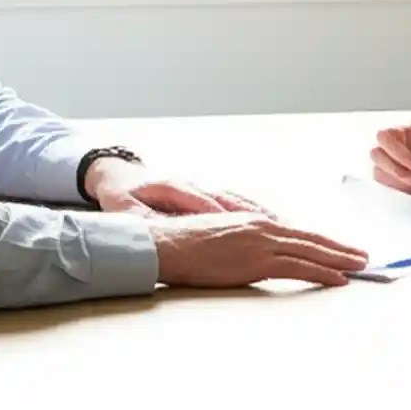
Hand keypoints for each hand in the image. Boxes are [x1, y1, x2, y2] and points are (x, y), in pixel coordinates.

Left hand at [86, 158, 270, 218]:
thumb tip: (145, 233)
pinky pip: (241, 205)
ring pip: (240, 202)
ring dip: (264, 215)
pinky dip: (261, 215)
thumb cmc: (123, 197)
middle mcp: (194, 185)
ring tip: (288, 229)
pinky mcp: (212, 196)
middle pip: (228, 200)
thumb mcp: (122, 210)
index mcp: (169, 187)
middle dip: (251, 215)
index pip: (196, 199)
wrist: (122, 176)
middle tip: (277, 229)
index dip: (214, 211)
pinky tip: (281, 225)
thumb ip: (137, 220)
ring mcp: (206, 189)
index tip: (233, 223)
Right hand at [151, 213, 369, 286]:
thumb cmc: (188, 243)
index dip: (322, 240)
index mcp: (257, 220)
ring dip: (340, 260)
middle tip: (363, 256)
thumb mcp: (224, 235)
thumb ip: (247, 240)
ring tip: (360, 266)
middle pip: (312, 239)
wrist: (169, 244)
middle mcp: (265, 227)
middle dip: (340, 248)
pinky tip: (339, 279)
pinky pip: (299, 268)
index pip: (298, 232)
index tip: (340, 247)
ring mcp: (263, 243)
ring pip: (312, 252)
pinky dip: (323, 273)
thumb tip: (262, 251)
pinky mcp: (258, 262)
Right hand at [370, 121, 410, 196]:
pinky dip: (402, 193)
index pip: (385, 134)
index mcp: (409, 129)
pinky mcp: (396, 177)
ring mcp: (394, 161)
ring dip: (398, 184)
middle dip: (395, 172)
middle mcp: (397, 144)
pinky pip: (388, 186)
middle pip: (376, 154)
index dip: (393, 150)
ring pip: (379, 173)